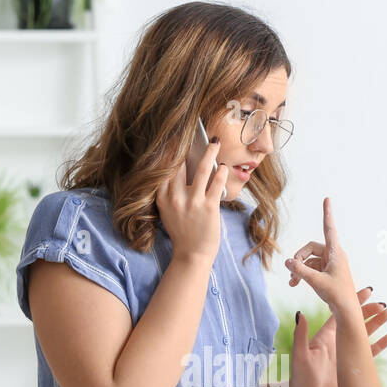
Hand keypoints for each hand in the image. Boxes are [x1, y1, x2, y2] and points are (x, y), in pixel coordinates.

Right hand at [156, 138, 228, 264]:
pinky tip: (223, 166)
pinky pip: (216, 183)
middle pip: (180, 164)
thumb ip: (171, 192)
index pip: (164, 168)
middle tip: (195, 131)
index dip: (170, 150)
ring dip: (210, 152)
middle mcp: (175, 198)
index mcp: (162, 198)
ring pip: (201, 169)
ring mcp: (192, 202)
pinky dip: (221, 171)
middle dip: (187, 145)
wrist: (192, 255)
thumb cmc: (182, 232)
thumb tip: (182, 167)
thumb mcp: (169, 211)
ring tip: (215, 142)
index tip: (174, 137)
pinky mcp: (208, 208)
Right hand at [283, 197, 361, 319]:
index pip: (329, 228)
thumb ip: (300, 270)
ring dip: (299, 269)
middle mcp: (334, 255)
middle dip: (299, 258)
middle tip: (291, 270)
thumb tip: (287, 261)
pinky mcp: (327, 273)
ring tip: (292, 282)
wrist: (347, 310)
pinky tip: (294, 284)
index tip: (327, 199)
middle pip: (310, 248)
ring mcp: (330, 264)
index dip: (327, 213)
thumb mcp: (316, 281)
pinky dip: (302, 274)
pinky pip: (311, 268)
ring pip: (309, 260)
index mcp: (336, 252)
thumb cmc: (337, 294)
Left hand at [287, 287, 386, 386]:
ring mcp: (346, 353)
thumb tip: (300, 313)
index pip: (341, 313)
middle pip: (356, 321)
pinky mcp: (353, 365)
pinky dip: (381, 344)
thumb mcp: (299, 355)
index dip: (353, 302)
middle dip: (369, 311)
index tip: (366, 291)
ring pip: (365, 334)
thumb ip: (301, 335)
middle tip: (382, 303)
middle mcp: (338, 341)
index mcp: (326, 336)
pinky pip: (370, 352)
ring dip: (377, 323)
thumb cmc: (298, 377)